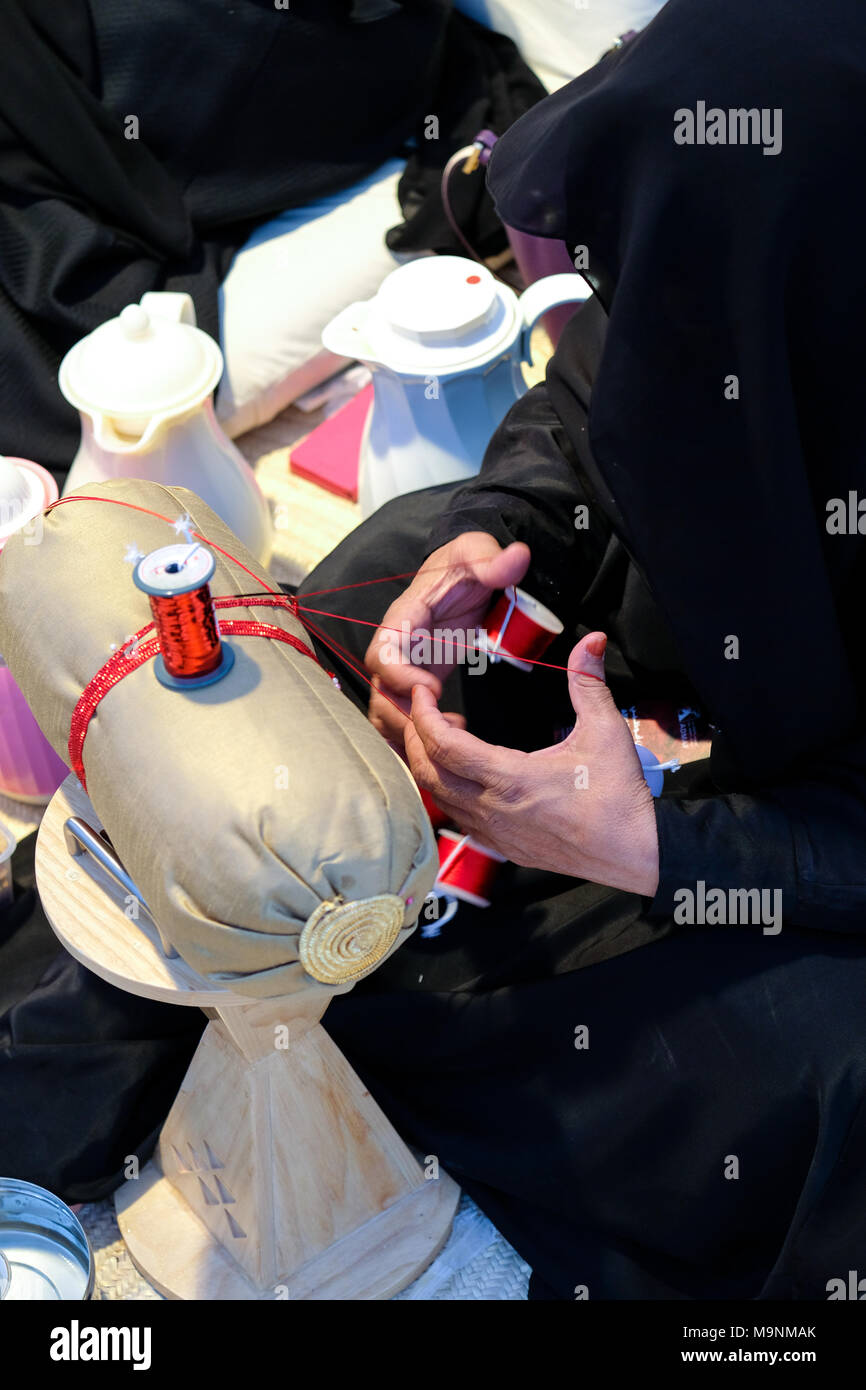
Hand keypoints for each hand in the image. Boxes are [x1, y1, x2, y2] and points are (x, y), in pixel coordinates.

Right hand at [365, 531, 529, 751]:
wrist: (461, 572)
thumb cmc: (463, 564)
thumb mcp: (476, 552)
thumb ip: (493, 560)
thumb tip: (516, 557)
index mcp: (404, 618)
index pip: (381, 654)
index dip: (399, 677)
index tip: (433, 688)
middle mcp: (397, 646)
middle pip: (378, 691)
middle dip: (405, 716)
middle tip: (443, 728)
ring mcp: (404, 666)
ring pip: (384, 710)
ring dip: (409, 731)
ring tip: (450, 737)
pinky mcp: (416, 680)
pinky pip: (400, 715)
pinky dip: (418, 734)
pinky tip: (454, 734)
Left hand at [403, 631, 659, 897]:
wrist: (636, 855)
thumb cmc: (621, 799)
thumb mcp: (606, 731)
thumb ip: (589, 683)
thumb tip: (592, 641)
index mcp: (513, 780)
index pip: (445, 746)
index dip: (425, 716)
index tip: (422, 694)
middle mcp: (495, 811)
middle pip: (428, 773)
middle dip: (414, 738)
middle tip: (418, 711)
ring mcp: (496, 833)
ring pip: (438, 799)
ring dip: (427, 767)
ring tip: (434, 738)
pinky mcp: (503, 848)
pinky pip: (458, 819)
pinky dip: (445, 793)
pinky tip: (457, 775)